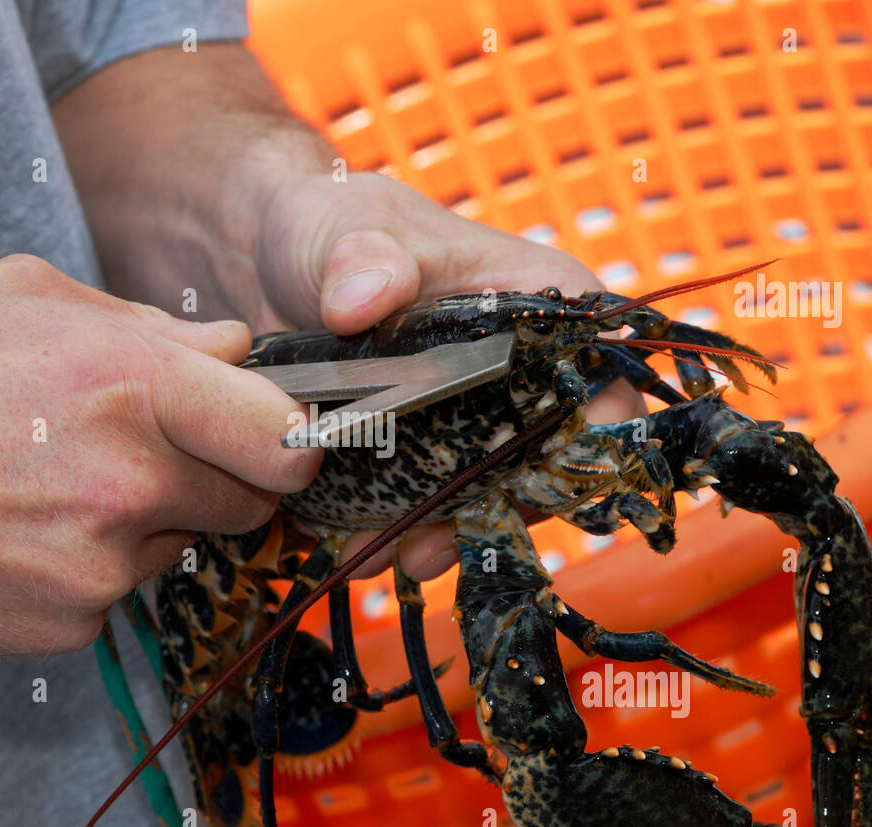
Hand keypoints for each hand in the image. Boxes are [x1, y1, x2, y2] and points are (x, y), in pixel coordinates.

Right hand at [0, 255, 318, 664]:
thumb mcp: (22, 297)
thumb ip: (148, 324)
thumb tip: (233, 350)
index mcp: (134, 385)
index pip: (290, 439)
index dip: (292, 439)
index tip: (277, 436)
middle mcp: (133, 483)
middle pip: (253, 501)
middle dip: (225, 476)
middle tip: (158, 452)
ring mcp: (105, 566)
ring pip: (184, 543)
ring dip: (152, 517)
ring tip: (58, 483)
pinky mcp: (74, 625)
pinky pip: (123, 592)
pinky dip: (94, 565)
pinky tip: (25, 530)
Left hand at [254, 172, 645, 579]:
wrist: (269, 261)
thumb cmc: (330, 225)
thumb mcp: (344, 227)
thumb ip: (362, 259)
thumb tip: (364, 300)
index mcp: (539, 308)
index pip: (601, 383)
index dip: (589, 443)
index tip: (534, 487)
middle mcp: (519, 375)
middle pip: (542, 463)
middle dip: (489, 514)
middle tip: (427, 546)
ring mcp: (469, 420)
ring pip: (479, 497)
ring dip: (434, 535)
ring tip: (372, 557)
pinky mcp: (417, 452)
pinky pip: (420, 504)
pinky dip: (388, 529)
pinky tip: (346, 547)